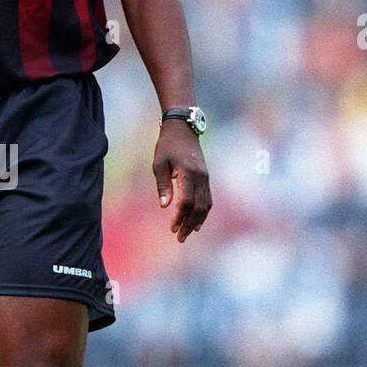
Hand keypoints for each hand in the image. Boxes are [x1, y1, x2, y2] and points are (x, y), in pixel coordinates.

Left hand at [152, 122, 211, 243]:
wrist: (183, 128)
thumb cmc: (167, 145)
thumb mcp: (159, 163)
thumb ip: (162, 185)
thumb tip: (164, 206)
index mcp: (188, 173)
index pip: (186, 201)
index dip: (179, 217)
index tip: (171, 228)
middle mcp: (201, 177)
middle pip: (198, 207)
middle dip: (189, 224)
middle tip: (179, 238)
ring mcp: (206, 177)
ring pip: (206, 205)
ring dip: (197, 221)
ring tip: (187, 233)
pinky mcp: (206, 177)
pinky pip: (208, 199)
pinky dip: (204, 212)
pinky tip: (197, 222)